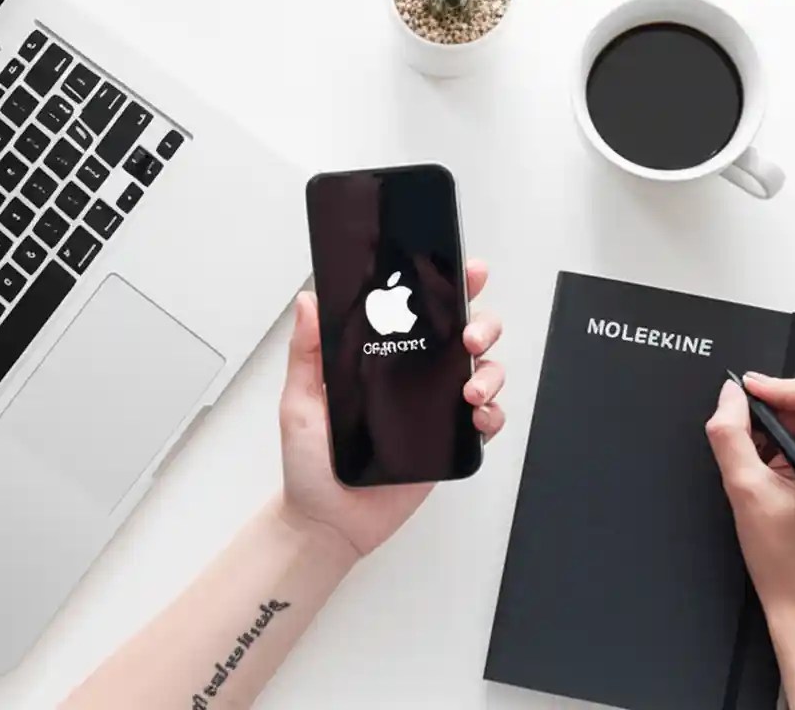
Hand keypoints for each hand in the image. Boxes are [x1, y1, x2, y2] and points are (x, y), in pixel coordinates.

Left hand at [278, 260, 505, 556]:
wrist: (327, 521)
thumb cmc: (311, 464)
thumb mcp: (300, 400)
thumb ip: (306, 351)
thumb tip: (308, 301)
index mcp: (385, 358)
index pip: (423, 311)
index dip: (451, 287)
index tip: (467, 272)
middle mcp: (416, 377)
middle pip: (467, 335)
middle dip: (482, 324)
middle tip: (469, 336)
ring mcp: (435, 409)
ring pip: (485, 373)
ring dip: (490, 372)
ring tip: (471, 391)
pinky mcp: (449, 443)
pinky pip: (487, 422)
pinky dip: (493, 415)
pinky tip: (478, 418)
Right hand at [705, 373, 794, 620]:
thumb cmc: (782, 559)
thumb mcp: (745, 490)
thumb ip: (731, 434)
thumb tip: (730, 395)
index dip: (782, 387)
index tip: (746, 395)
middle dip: (785, 411)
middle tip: (751, 433)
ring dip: (793, 429)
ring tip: (764, 458)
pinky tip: (781, 470)